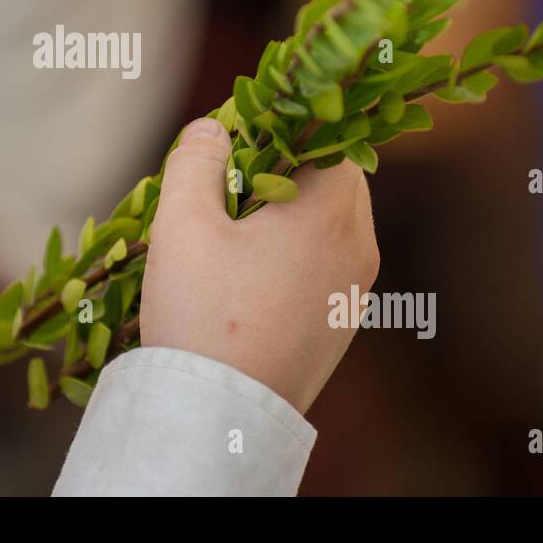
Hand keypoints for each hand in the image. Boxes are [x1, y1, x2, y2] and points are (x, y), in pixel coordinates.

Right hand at [139, 117, 379, 416]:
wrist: (219, 416)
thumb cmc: (202, 311)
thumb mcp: (184, 222)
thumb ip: (196, 160)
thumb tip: (213, 128)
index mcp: (332, 212)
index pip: (331, 137)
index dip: (289, 126)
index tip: (245, 135)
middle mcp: (359, 249)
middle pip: (336, 181)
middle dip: (290, 169)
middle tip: (233, 180)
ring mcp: (355, 293)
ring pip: (332, 226)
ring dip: (293, 214)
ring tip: (234, 229)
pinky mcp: (341, 326)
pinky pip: (326, 267)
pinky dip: (296, 254)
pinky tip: (247, 274)